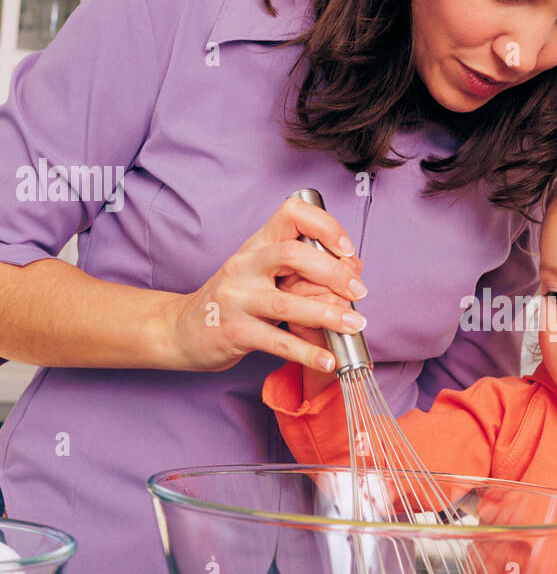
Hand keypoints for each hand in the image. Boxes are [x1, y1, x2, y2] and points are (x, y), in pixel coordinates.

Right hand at [167, 196, 365, 372]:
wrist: (181, 329)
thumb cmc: (232, 300)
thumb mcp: (262, 274)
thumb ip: (303, 271)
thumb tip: (353, 273)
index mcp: (256, 244)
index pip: (291, 214)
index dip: (325, 226)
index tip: (346, 249)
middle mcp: (244, 265)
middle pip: (291, 255)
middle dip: (332, 272)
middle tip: (358, 291)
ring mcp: (236, 298)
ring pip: (286, 303)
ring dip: (327, 315)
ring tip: (354, 324)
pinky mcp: (233, 331)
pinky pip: (277, 342)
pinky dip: (307, 352)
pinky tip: (328, 359)